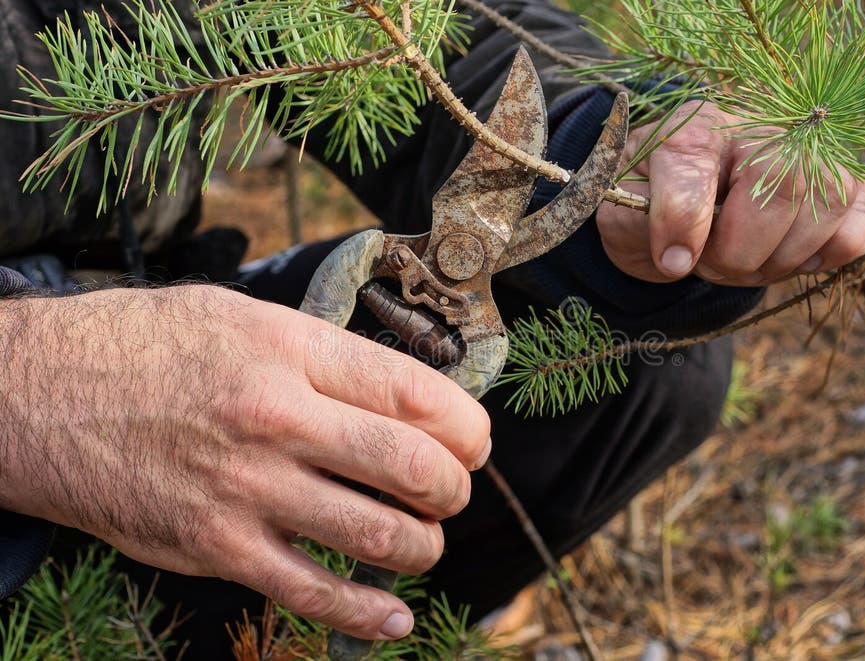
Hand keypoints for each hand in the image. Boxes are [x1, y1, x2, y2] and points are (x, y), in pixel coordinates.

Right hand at [0, 286, 489, 640]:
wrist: (38, 394)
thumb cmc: (144, 345)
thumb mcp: (241, 316)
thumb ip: (321, 354)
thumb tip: (397, 391)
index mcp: (292, 351)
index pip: (417, 394)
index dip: (467, 425)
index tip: (474, 440)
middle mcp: (279, 418)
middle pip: (413, 466)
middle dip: (454, 488)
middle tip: (452, 491)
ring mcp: (248, 488)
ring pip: (378, 535)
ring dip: (423, 546)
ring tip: (424, 540)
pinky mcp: (216, 546)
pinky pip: (311, 592)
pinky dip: (368, 613)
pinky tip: (396, 616)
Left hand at [596, 101, 864, 284]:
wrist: (680, 205)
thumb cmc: (652, 205)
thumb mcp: (621, 212)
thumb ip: (635, 224)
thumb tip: (680, 258)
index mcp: (694, 126)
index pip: (694, 164)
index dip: (683, 223)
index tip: (672, 262)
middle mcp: (759, 125)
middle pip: (782, 184)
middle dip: (741, 251)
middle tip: (713, 266)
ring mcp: (810, 150)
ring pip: (828, 201)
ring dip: (781, 257)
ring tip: (747, 261)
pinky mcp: (845, 183)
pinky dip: (834, 250)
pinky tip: (793, 256)